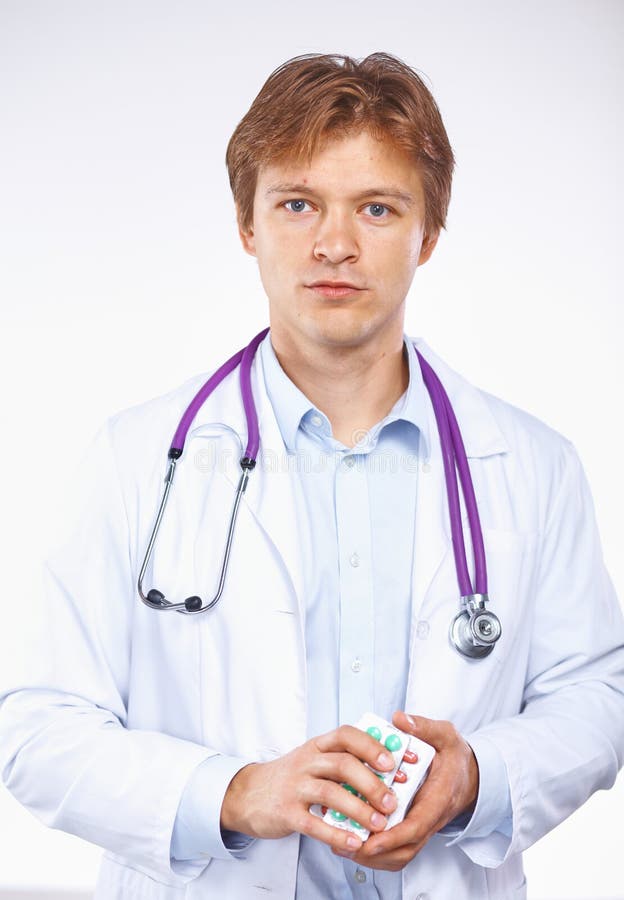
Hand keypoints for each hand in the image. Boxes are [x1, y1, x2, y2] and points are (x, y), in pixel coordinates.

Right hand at [220, 725, 398, 854]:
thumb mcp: (313, 759)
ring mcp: (295, 786)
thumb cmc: (291, 777)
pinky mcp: (286, 812)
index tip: (391, 762)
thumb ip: (342, 761)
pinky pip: (314, 823)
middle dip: (372, 783)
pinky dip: (336, 834)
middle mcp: (307, 762)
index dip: (371, 746)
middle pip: (343, 764)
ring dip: (360, 809)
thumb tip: (386, 770)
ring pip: (331, 792)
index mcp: (317, 746)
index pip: (346, 735)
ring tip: (379, 824)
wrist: (247, 794)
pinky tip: (353, 842)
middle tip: (391, 802)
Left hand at [338, 711, 478, 871]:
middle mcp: (432, 818)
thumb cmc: (455, 756)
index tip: (370, 840)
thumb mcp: (445, 735)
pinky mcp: (416, 830)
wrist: (469, 776)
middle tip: (346, 847)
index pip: (417, 825)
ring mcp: (424, 827)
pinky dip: (378, 854)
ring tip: (343, 848)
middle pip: (405, 848)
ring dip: (373, 857)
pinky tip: (355, 843)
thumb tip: (399, 719)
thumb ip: (424, 727)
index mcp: (439, 797)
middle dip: (376, 852)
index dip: (393, 836)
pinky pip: (399, 851)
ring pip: (401, 855)